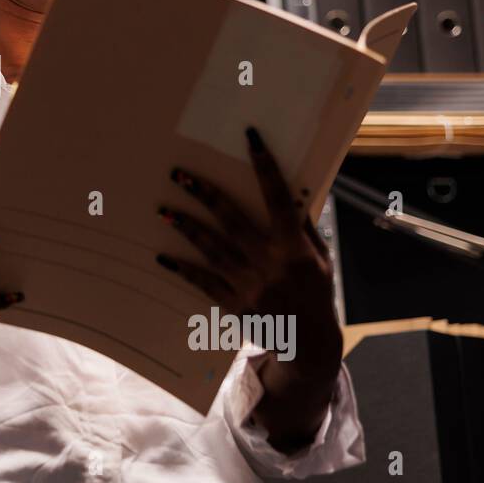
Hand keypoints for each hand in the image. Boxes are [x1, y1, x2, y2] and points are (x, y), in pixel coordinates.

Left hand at [155, 125, 342, 450]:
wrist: (309, 342)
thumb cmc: (316, 293)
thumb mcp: (321, 259)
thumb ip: (304, 227)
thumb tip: (294, 194)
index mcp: (293, 247)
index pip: (279, 198)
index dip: (266, 167)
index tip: (251, 140)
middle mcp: (268, 262)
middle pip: (231, 220)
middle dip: (205, 195)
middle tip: (180, 175)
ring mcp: (248, 283)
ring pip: (211, 249)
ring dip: (186, 227)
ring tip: (163, 210)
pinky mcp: (234, 303)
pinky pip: (203, 282)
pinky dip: (183, 269)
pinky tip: (162, 257)